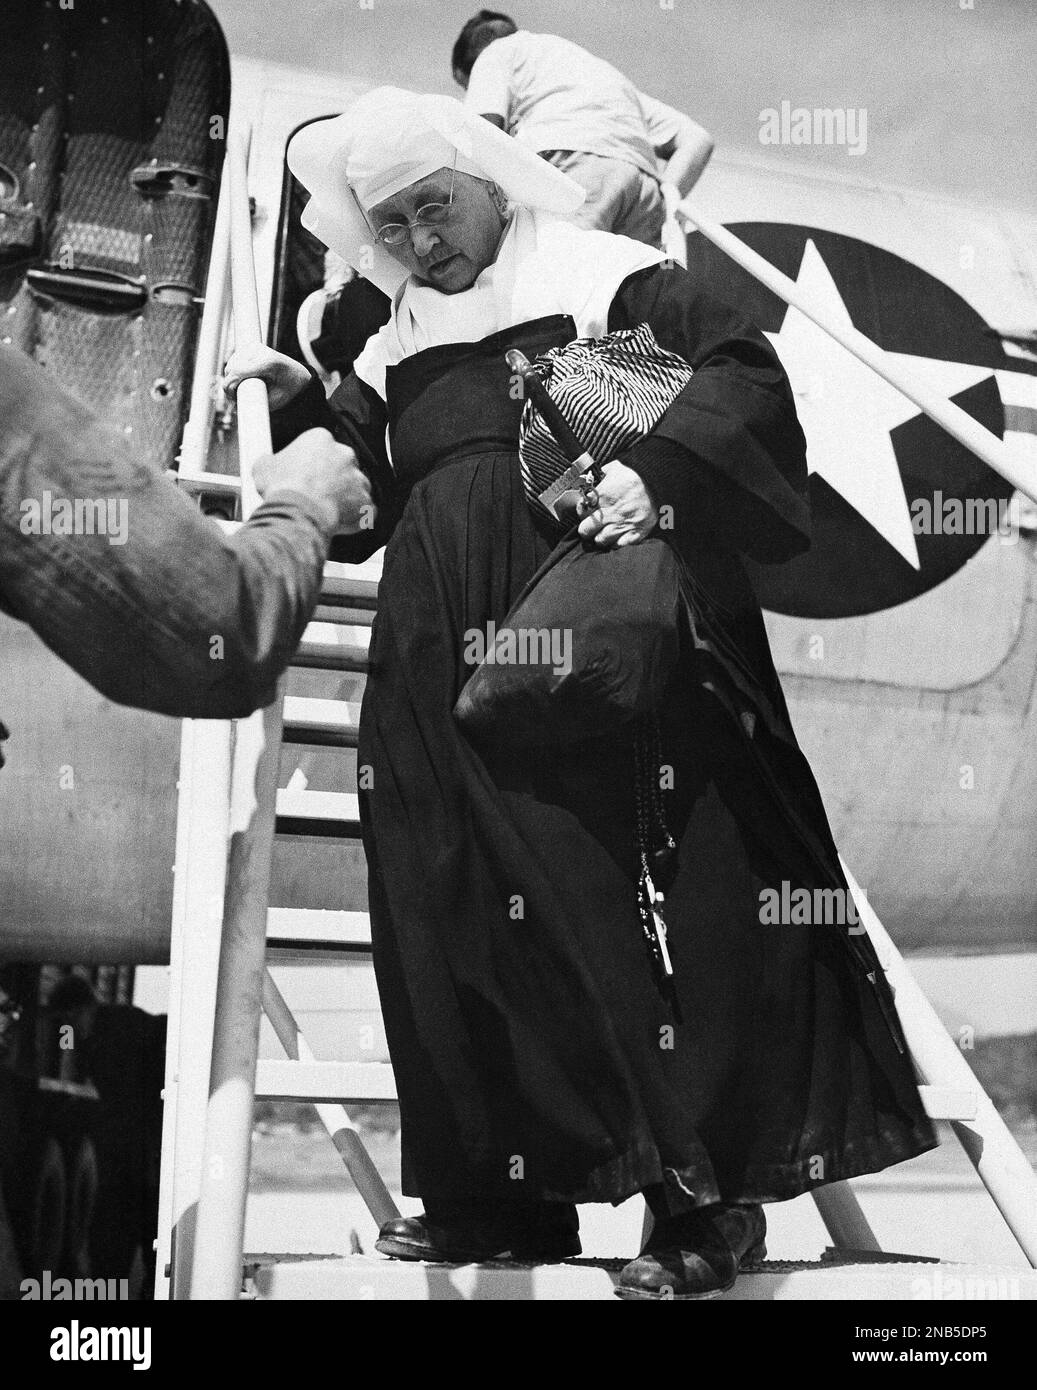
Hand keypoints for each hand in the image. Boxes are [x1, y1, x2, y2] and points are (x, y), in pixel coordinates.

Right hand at [223, 345, 311, 410]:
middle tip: (236, 397)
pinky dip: (234, 371)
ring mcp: (255, 346)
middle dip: (230, 384)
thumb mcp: (275, 402)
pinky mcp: (252, 346)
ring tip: (241, 388)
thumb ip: (256, 405)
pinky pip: (235, 360)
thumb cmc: (287, 390)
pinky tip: (242, 378)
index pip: (236, 372)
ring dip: (232, 378)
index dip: (229, 387)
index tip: (233, 399)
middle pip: (231, 368)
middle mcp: (261, 351)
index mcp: (268, 363)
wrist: (298, 375)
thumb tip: (234, 408)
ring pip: (231, 364)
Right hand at [255, 429, 374, 535]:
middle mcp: (344, 455)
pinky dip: (356, 517)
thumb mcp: (263, 467)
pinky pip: (365, 510)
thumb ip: (271, 462)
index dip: (312, 464)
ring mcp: (358, 479)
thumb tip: (266, 465)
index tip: (305, 475)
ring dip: (344, 498)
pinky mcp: (366, 502)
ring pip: (355, 487)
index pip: (321, 448)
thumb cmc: (284, 487)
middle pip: (341, 465)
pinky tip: (340, 522)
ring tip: (325, 510)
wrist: (299, 511)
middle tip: (315, 494)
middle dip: (331, 479)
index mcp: (321, 439)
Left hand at [575, 460, 657, 547]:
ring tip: (605, 532)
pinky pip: (619, 546)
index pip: (581, 511)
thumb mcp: (615, 467)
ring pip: (601, 541)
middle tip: (591, 526)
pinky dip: (617, 543)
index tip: (586, 511)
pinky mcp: (636, 532)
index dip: (581, 512)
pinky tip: (618, 536)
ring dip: (601, 537)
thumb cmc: (637, 474)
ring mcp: (623, 524)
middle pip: (586, 531)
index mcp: (603, 496)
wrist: (660, 481)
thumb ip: (602, 475)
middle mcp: (610, 513)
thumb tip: (593, 478)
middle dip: (586, 529)